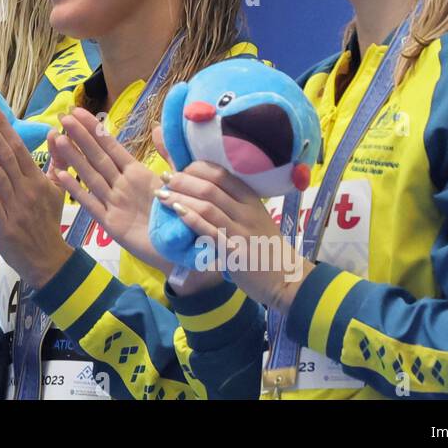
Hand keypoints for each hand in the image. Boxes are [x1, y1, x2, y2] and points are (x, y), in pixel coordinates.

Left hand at [0, 100, 71, 290]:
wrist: (48, 261)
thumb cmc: (48, 223)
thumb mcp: (58, 189)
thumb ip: (58, 161)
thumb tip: (55, 132)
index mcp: (40, 181)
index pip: (19, 147)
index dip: (4, 126)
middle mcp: (28, 191)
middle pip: (7, 155)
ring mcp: (16, 208)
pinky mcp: (4, 225)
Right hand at [47, 109, 222, 295]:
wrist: (184, 247)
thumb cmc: (180, 214)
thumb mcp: (178, 179)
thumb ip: (167, 153)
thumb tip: (156, 126)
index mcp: (137, 173)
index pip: (111, 146)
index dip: (95, 129)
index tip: (78, 112)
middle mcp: (121, 185)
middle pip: (97, 157)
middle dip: (80, 137)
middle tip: (63, 118)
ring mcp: (114, 204)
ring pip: (90, 176)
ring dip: (74, 158)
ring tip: (58, 140)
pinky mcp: (111, 224)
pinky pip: (91, 204)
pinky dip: (76, 190)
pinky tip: (60, 176)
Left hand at [160, 161, 310, 311]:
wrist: (286, 279)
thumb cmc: (264, 247)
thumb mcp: (253, 218)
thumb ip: (232, 204)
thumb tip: (202, 189)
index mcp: (251, 199)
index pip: (221, 174)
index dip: (196, 168)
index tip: (179, 168)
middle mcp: (246, 211)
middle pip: (210, 186)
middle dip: (183, 179)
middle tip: (164, 178)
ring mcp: (241, 231)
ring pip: (207, 206)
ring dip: (180, 197)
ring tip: (161, 194)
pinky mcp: (234, 251)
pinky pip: (209, 231)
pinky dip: (191, 219)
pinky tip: (176, 211)